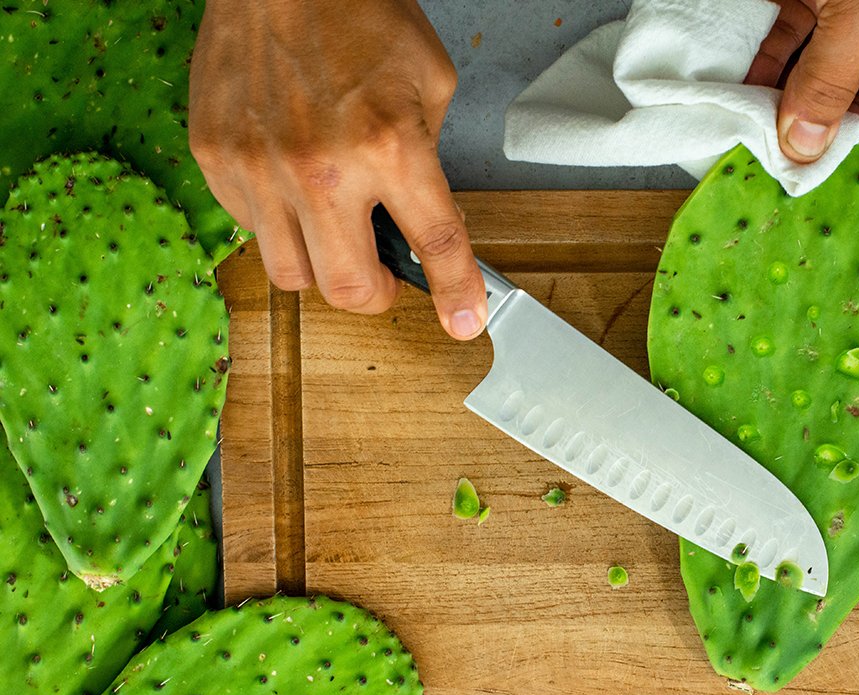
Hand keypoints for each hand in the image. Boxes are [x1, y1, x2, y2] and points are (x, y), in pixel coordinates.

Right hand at [189, 0, 486, 339]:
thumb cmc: (357, 13)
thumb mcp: (429, 82)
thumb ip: (429, 159)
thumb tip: (424, 219)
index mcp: (389, 145)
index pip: (434, 244)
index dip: (457, 294)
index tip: (465, 323)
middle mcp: (321, 167)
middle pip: (350, 289)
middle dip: (376, 293)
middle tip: (384, 274)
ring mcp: (259, 167)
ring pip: (293, 273)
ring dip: (322, 264)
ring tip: (335, 227)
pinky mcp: (215, 158)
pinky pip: (250, 227)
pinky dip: (277, 222)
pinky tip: (291, 184)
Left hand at [745, 0, 858, 167]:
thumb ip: (832, 82)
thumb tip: (803, 146)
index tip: (853, 180)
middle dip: (833, 134)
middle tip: (797, 169)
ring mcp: (857, 13)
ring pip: (825, 76)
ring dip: (794, 107)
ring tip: (764, 141)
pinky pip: (792, 42)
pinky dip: (769, 68)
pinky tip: (747, 95)